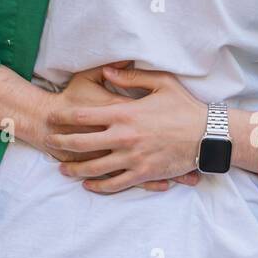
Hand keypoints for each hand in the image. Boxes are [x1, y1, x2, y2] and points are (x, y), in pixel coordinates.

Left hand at [41, 61, 200, 191]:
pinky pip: (115, 184)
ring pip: (95, 168)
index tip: (53, 118)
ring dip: (75, 169)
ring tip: (62, 168)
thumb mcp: (160, 82)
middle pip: (82, 143)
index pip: (84, 116)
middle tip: (50, 143)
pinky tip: (88, 184)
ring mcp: (132, 158)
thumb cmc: (184, 106)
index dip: (64, 118)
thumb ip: (131, 76)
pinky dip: (98, 186)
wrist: (207, 135)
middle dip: (62, 143)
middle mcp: (124, 137)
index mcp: (125, 114)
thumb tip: (108, 71)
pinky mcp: (142, 174)